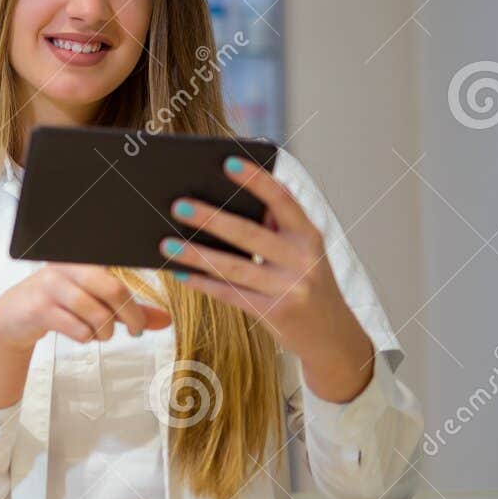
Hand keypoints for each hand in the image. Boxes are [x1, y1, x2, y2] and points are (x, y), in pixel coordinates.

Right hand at [0, 263, 172, 349]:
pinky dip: (85, 338)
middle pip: (113, 289)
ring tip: (102, 335)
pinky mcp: (40, 308)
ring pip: (96, 313)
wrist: (12, 318)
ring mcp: (52, 286)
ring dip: (105, 332)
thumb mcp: (94, 303)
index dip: (136, 297)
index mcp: (84, 260)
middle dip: (131, 317)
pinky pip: (77, 328)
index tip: (140, 321)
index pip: (120, 274)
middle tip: (134, 331)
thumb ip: (128, 310)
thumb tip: (165, 320)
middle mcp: (68, 267)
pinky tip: (80, 335)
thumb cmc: (57, 305)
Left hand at [159, 155, 374, 402]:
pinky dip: (203, 283)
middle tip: (177, 204)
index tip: (227, 162)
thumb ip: (274, 228)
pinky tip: (179, 273)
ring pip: (234, 266)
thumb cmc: (305, 283)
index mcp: (309, 234)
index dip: (255, 180)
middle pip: (249, 233)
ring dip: (196, 254)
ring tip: (164, 243)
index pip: (282, 200)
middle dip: (211, 218)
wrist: (333, 336)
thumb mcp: (301, 252)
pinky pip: (231, 294)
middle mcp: (303, 258)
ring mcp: (291, 287)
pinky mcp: (275, 313)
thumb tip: (222, 202)